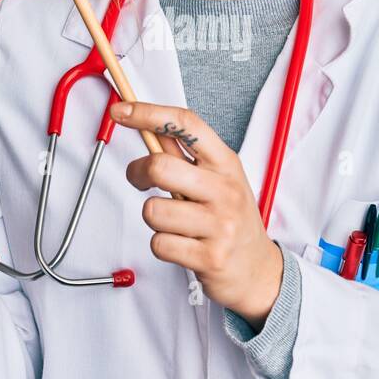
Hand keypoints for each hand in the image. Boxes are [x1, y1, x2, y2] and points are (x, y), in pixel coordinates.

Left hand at [109, 101, 283, 326]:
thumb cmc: (229, 219)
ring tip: (175, 223)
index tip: (121, 110)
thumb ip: (181, 155)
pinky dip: (162, 245)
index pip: (186, 125)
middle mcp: (226, 190)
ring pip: (152, 211)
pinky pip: (158, 244)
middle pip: (160, 167)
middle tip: (140, 181)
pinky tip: (182, 245)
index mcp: (226, 163)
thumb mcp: (215, 180)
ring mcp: (220, 225)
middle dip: (137, 173)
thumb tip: (145, 125)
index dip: (148, 113)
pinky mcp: (210, 257)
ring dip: (154, 219)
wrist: (257, 268)